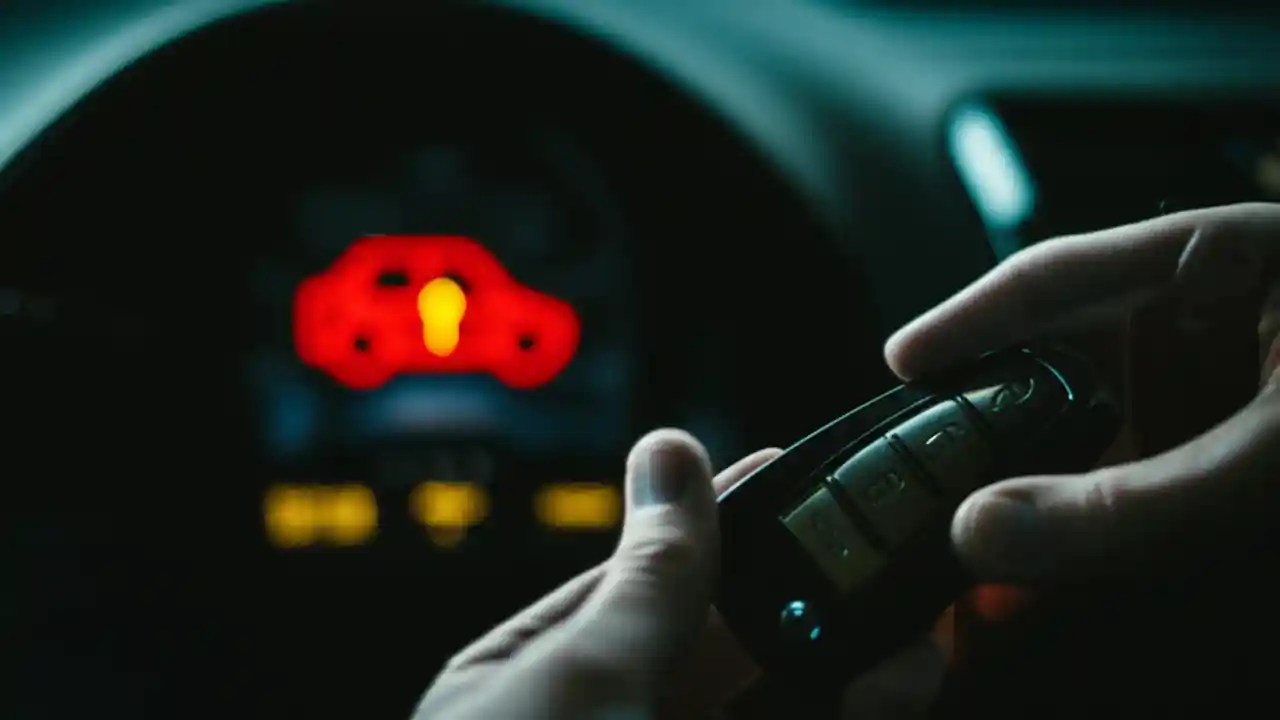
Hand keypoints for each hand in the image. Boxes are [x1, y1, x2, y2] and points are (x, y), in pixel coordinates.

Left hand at [418, 430, 949, 718]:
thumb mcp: (579, 689)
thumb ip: (650, 582)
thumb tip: (670, 453)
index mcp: (536, 682)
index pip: (644, 577)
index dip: (723, 520)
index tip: (796, 470)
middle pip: (726, 644)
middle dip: (807, 592)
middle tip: (893, 541)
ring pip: (783, 706)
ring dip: (853, 662)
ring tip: (919, 617)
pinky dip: (864, 711)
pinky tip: (902, 680)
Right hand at [884, 202, 1279, 582]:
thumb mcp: (1278, 455)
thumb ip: (1138, 502)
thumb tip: (983, 530)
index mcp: (1229, 260)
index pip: (1061, 275)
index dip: (970, 318)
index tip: (902, 362)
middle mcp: (1216, 323)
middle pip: (1066, 360)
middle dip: (999, 420)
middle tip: (933, 473)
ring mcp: (1226, 398)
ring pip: (1097, 435)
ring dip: (1042, 488)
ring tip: (983, 535)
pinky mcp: (1232, 470)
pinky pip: (1142, 496)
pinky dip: (1093, 537)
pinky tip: (1050, 574)